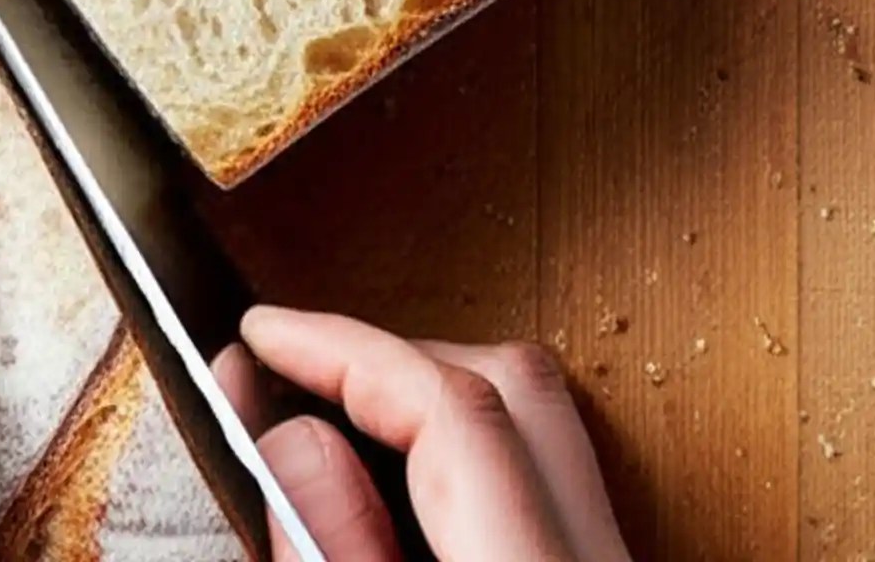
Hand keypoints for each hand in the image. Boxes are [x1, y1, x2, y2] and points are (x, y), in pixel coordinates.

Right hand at [213, 308, 630, 561]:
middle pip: (518, 385)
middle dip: (387, 355)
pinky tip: (395, 468)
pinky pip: (544, 467)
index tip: (265, 335)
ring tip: (334, 404)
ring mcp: (609, 560)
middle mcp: (597, 559)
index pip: (456, 410)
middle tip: (291, 362)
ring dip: (426, 388)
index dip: (346, 351)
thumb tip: (292, 437)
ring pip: (538, 416)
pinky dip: (459, 441)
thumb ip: (337, 555)